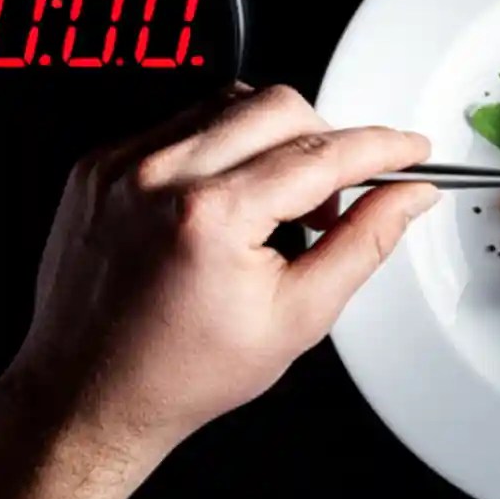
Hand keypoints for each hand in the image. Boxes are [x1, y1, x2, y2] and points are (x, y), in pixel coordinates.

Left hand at [0, 82, 436, 498]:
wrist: (89, 394)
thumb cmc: (181, 372)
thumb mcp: (299, 317)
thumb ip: (365, 243)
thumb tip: (408, 197)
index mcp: (212, 216)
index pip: (323, 154)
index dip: (382, 147)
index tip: (410, 149)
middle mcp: (160, 176)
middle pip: (281, 107)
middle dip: (329, 141)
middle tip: (336, 196)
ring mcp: (122, 165)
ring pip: (232, 104)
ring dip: (276, 139)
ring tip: (276, 204)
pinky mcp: (100, 164)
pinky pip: (183, 123)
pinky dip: (224, 148)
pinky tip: (229, 200)